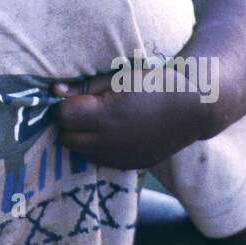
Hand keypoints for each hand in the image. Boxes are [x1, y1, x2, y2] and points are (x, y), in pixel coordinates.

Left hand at [51, 71, 203, 169]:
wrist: (192, 107)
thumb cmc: (153, 84)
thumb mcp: (117, 78)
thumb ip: (84, 87)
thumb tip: (54, 92)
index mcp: (105, 116)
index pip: (62, 117)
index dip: (63, 105)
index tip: (71, 97)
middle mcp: (110, 142)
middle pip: (67, 138)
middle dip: (68, 123)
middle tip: (81, 108)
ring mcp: (120, 157)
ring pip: (80, 153)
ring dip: (81, 138)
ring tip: (96, 121)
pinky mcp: (130, 166)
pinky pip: (100, 161)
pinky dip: (97, 149)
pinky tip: (110, 133)